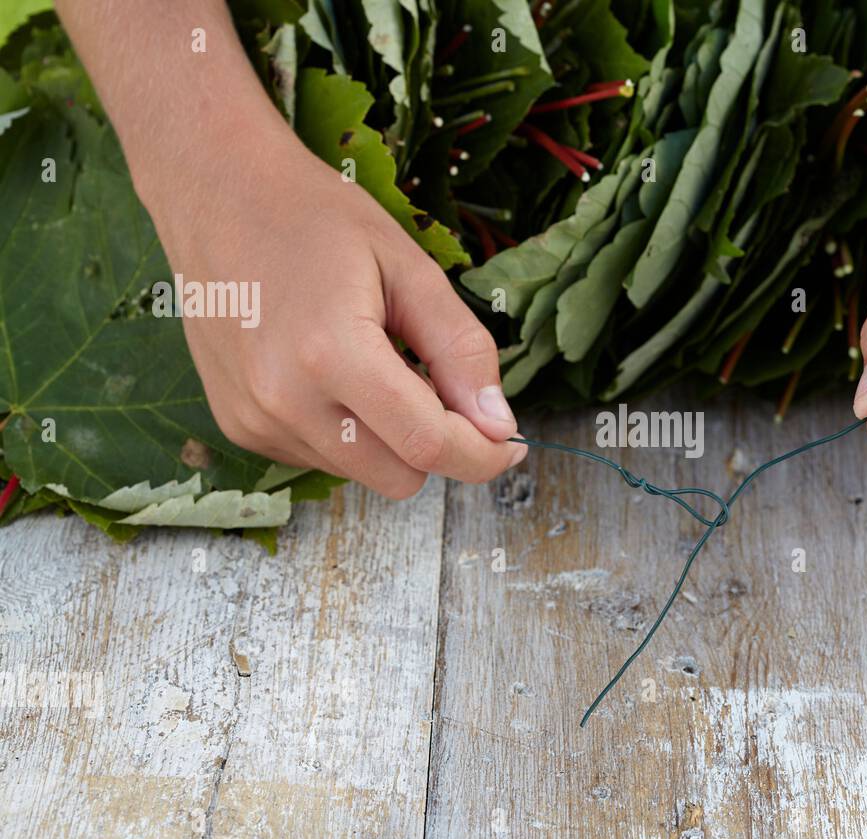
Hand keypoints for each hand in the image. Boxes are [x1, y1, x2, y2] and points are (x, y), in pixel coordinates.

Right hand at [148, 131, 524, 497]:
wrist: (217, 194)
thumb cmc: (318, 219)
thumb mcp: (411, 270)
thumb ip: (461, 351)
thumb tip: (498, 425)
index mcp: (332, 354)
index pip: (428, 446)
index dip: (482, 456)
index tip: (510, 444)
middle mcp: (283, 400)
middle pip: (400, 477)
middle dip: (436, 444)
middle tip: (435, 383)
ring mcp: (254, 419)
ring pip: (363, 473)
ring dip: (388, 437)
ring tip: (373, 361)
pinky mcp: (238, 427)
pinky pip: (322, 459)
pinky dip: (347, 433)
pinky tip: (332, 374)